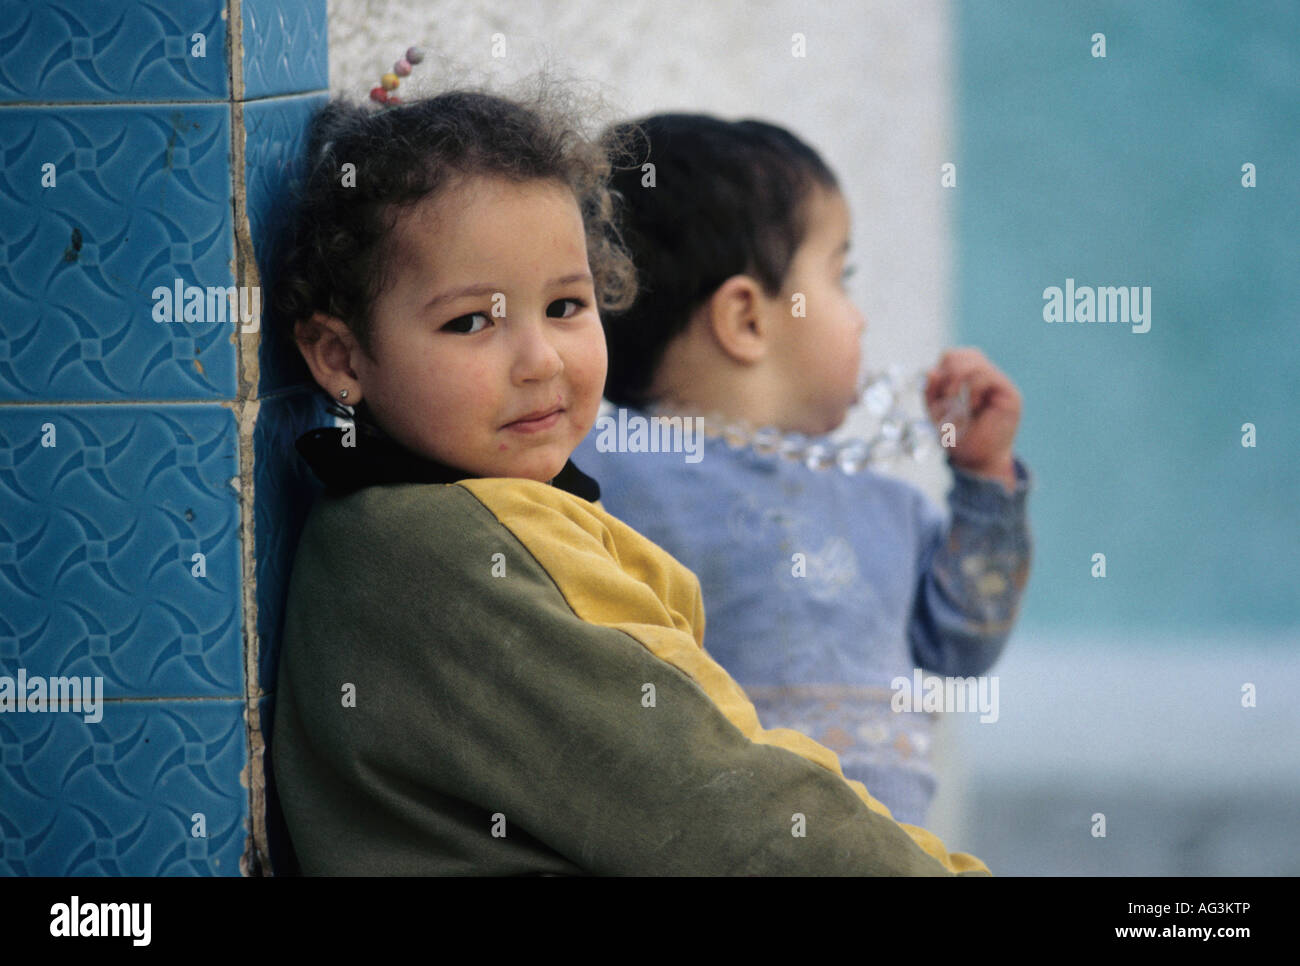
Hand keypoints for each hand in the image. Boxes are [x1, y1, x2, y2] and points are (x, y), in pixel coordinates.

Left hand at [924, 347, 1021, 486]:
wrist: (977, 460)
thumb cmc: (959, 437)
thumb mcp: (936, 413)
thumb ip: (931, 392)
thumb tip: (930, 371)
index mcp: (968, 379)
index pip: (954, 356)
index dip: (942, 368)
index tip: (937, 389)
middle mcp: (986, 378)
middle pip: (967, 354)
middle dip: (951, 371)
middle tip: (947, 394)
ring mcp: (999, 384)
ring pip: (977, 363)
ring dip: (960, 381)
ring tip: (957, 402)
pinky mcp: (1010, 394)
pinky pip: (988, 376)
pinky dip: (973, 389)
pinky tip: (972, 405)